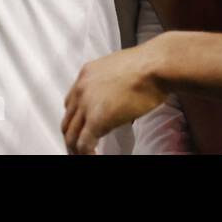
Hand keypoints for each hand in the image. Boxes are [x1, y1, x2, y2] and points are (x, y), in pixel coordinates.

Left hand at [62, 39, 169, 153]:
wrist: (153, 67)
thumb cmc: (146, 65)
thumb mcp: (118, 69)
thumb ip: (108, 83)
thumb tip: (113, 97)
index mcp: (86, 74)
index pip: (71, 102)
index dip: (75, 118)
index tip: (82, 127)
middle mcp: (81, 88)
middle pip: (68, 119)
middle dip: (72, 135)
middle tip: (79, 146)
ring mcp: (86, 105)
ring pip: (71, 134)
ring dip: (76, 148)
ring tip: (84, 155)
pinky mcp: (96, 120)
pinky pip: (84, 144)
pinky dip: (86, 154)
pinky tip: (95, 156)